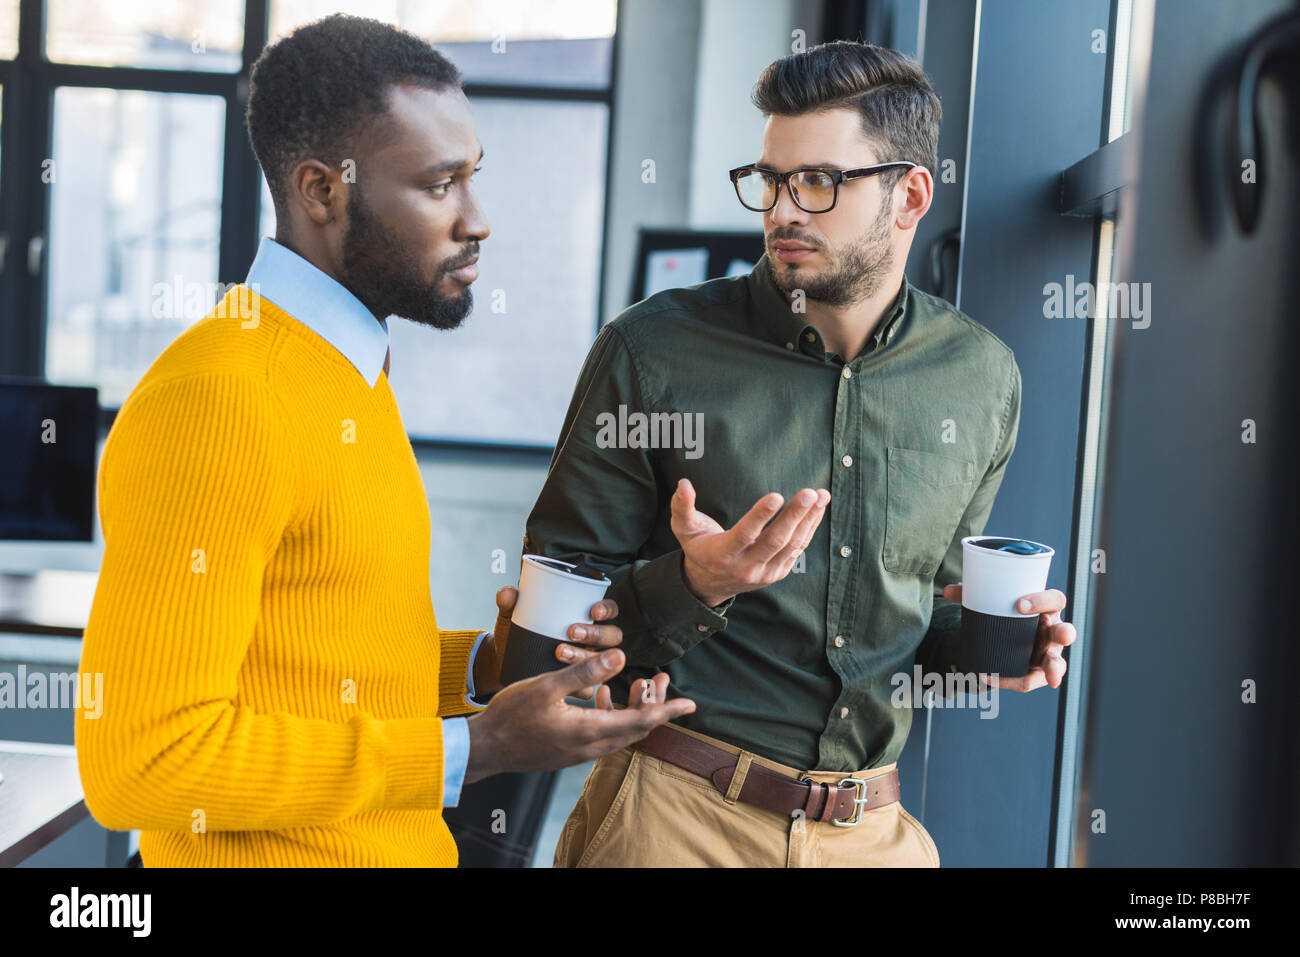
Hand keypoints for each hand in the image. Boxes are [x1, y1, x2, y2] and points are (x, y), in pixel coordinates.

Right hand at [463, 649, 695, 782]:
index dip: (668, 710)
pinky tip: (600, 697)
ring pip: (620, 733)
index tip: (691, 704)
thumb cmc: (510, 716)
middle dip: (654, 705)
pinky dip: (612, 716)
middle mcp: (590, 747)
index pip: (641, 721)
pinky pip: (603, 736)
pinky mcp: (569, 753)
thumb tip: (621, 658)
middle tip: (661, 679)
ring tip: (637, 684)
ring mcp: (579, 753)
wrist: (484, 750)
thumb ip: (584, 673)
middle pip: (635, 728)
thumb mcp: (546, 686)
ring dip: (633, 710)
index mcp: (589, 730)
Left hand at [475, 586, 623, 698]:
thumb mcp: (513, 618)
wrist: (505, 663)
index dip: (608, 609)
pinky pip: (589, 687)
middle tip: (571, 631)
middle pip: (612, 636)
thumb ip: (509, 604)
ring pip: (602, 661)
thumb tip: (507, 593)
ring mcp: (587, 663)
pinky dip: (580, 684)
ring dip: (584, 656)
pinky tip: (565, 681)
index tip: (593, 611)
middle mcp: (592, 640)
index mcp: (585, 618)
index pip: (609, 610)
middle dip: (596, 634)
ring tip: (559, 651)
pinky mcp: (579, 685)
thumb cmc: (517, 635)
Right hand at [671, 478, 830, 606]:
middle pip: (775, 540)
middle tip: (809, 492)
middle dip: (794, 515)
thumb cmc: (698, 548)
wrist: (711, 584)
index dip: (761, 516)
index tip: (776, 495)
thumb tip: (684, 484)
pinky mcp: (778, 572)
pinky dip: (810, 528)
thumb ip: (681, 507)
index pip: (745, 534)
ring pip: (792, 545)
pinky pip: (798, 549)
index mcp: (723, 555)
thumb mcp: (684, 530)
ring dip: (809, 519)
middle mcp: (746, 566)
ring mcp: (765, 572)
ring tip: (821, 495)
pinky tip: (818, 508)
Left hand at [941, 584, 1075, 691]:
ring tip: (1053, 678)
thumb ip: (971, 595)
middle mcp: (1053, 631)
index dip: (1042, 601)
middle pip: (1065, 632)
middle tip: (1063, 634)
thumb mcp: (994, 603)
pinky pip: (1028, 680)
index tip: (1020, 604)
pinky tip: (993, 679)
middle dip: (1065, 634)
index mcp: (1047, 608)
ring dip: (1056, 669)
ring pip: (1057, 662)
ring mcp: (1048, 654)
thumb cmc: (1007, 614)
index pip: (1054, 600)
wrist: (1006, 636)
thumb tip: (948, 590)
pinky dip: (1010, 681)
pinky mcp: (1036, 673)